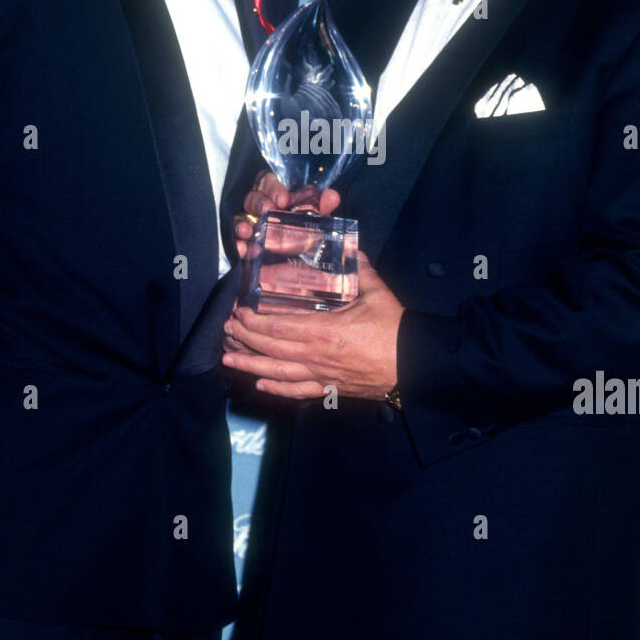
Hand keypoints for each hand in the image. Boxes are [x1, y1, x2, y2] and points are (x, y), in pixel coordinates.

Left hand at [222, 253, 401, 401]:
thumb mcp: (377, 294)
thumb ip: (360, 270)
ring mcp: (321, 375)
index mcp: (324, 330)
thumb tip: (351, 248)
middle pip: (270, 349)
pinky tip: (260, 385)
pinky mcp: (329, 388)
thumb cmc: (395, 329)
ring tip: (229, 359)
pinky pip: (297, 391)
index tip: (238, 312)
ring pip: (277, 373)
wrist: (413, 364)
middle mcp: (316, 355)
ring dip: (249, 366)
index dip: (253, 321)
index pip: (278, 327)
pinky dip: (276, 389)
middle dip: (244, 339)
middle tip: (226, 330)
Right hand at [233, 170, 340, 259]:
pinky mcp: (243, 243)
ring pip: (239, 218)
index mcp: (274, 193)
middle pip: (251, 197)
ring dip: (242, 223)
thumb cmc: (303, 229)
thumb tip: (332, 196)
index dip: (272, 186)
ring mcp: (248, 224)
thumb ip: (321, 207)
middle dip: (258, 202)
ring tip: (248, 231)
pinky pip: (234, 241)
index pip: (267, 180)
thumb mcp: (315, 218)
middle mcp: (259, 206)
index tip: (282, 198)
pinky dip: (237, 244)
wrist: (299, 260)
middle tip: (267, 210)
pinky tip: (243, 249)